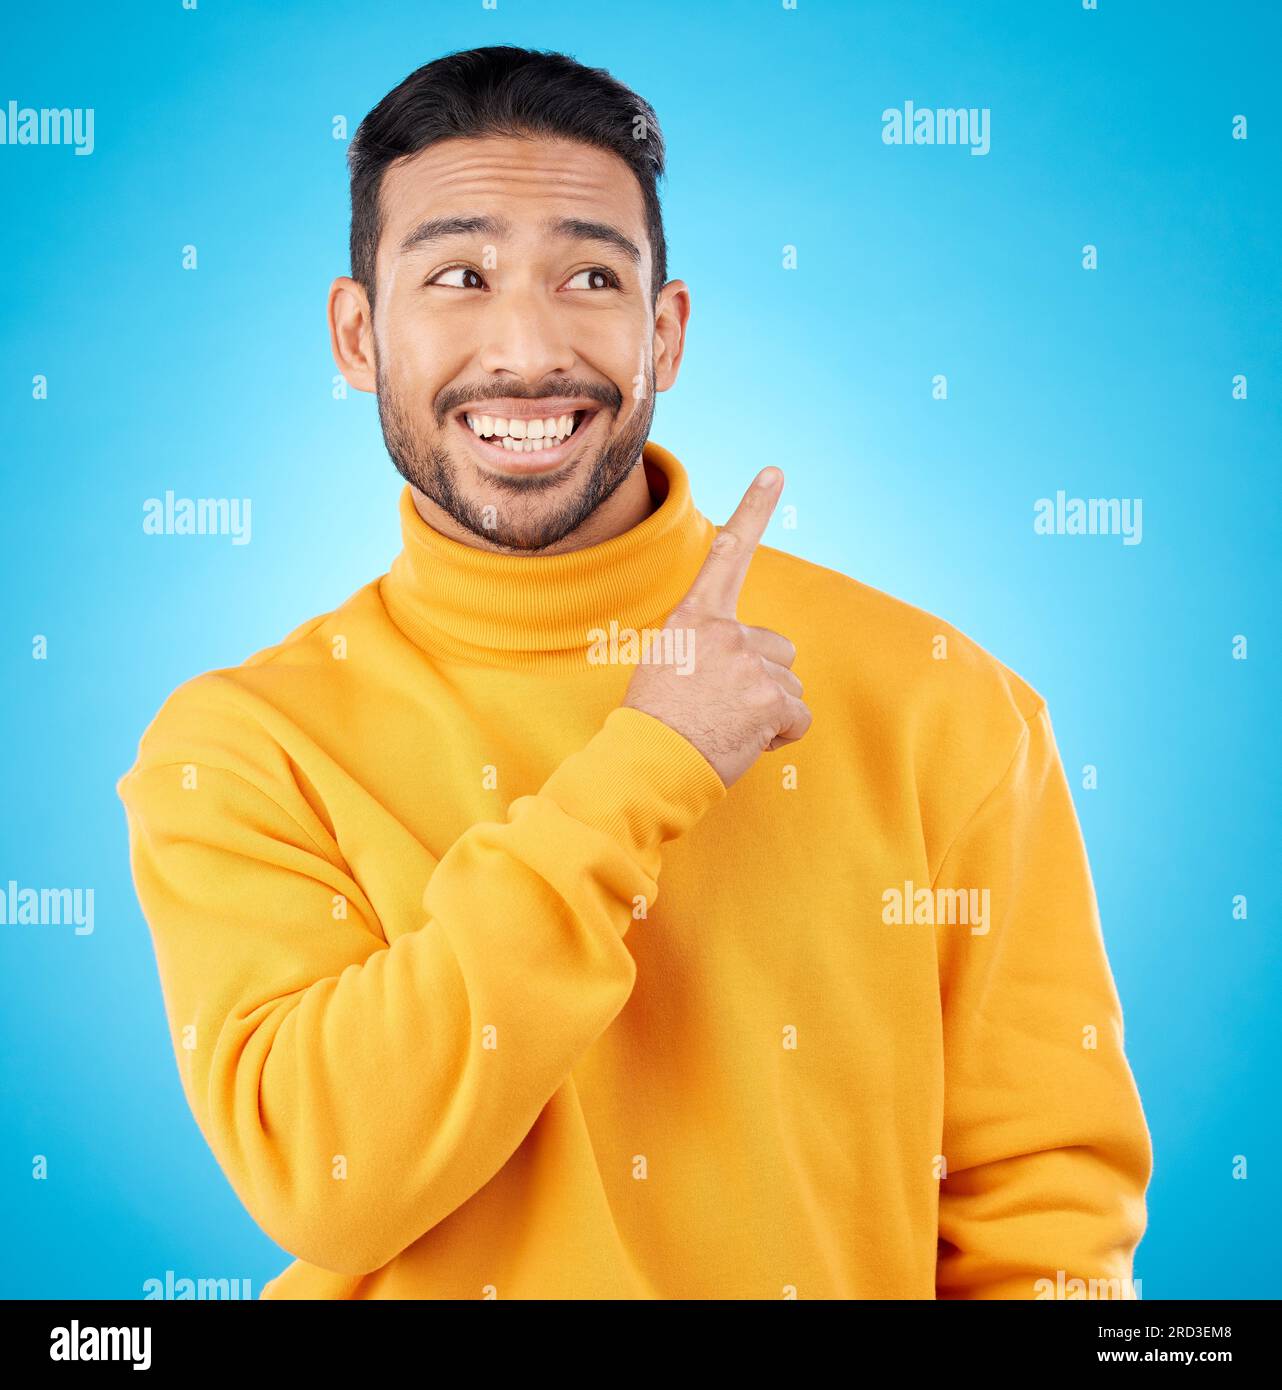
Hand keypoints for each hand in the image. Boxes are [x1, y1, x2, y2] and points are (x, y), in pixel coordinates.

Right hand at [623, 466, 811, 787]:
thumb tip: (743, 661)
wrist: (646, 764)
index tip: (776, 471)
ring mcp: (748, 662)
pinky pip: (799, 717)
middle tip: (721, 708)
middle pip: (779, 649)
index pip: (728, 555)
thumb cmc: (654, 724)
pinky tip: (742, 741)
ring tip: (726, 726)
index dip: (754, 509)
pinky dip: (780, 736)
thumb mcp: (667, 664)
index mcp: (695, 617)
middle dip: (764, 681)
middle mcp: (725, 630)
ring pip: (791, 685)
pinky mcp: (769, 697)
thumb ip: (706, 648)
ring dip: (769, 711)